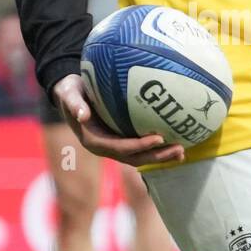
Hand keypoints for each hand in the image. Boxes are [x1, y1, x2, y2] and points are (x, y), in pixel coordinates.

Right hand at [51, 73, 184, 165]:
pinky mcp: (122, 140)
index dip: (140, 146)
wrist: (71, 95)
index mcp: (94, 141)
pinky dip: (158, 147)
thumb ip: (74, 103)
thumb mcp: (68, 93)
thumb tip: (82, 115)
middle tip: (180, 150)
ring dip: (162, 156)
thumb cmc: (71, 91)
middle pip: (136, 158)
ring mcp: (115, 145)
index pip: (121, 147)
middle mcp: (107, 147)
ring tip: (182, 151)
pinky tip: (176, 140)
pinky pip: (142, 147)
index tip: (159, 138)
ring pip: (141, 157)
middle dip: (158, 157)